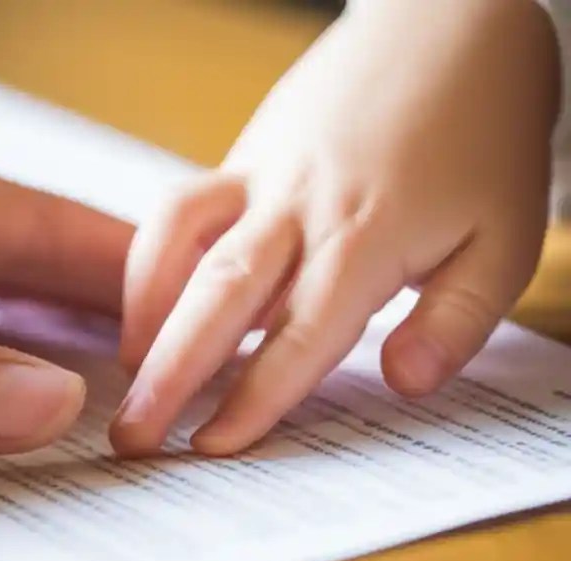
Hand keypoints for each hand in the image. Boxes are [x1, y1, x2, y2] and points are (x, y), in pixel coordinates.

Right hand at [111, 0, 559, 455]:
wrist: (451, 26)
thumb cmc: (484, 139)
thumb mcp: (506, 237)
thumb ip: (458, 319)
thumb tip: (403, 382)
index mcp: (369, 236)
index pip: (301, 334)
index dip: (254, 396)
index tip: (212, 447)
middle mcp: (302, 206)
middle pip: (221, 295)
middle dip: (170, 372)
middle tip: (130, 436)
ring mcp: (262, 175)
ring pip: (181, 243)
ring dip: (145, 311)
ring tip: (126, 372)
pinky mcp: (242, 157)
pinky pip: (179, 209)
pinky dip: (150, 260)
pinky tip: (147, 307)